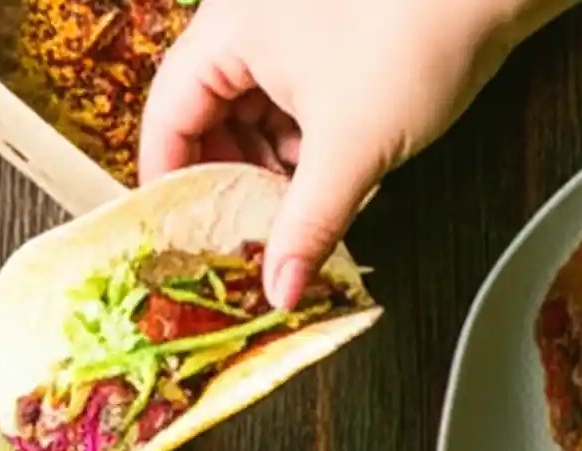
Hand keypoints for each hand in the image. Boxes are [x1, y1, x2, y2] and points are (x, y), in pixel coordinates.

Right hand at [139, 0, 580, 307]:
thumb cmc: (416, 38)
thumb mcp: (351, 148)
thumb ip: (307, 227)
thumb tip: (279, 292)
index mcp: (224, 34)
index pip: (165, 119)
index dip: (170, 183)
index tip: (185, 234)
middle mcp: (244, 22)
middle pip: (205, 117)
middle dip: (230, 178)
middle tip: (248, 230)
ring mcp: (285, 25)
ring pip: (251, 111)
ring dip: (269, 164)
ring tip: (296, 205)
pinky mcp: (325, 33)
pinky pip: (288, 97)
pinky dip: (300, 140)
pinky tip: (328, 171)